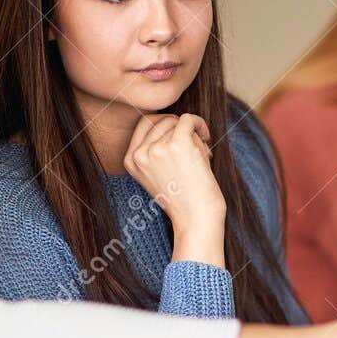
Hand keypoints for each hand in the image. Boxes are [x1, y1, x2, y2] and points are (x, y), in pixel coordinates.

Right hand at [124, 113, 225, 261]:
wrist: (197, 219)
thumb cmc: (183, 198)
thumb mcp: (157, 174)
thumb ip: (154, 149)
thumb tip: (171, 119)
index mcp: (130, 160)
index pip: (144, 124)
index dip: (165, 126)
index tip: (180, 138)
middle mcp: (140, 154)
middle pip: (161, 120)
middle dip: (180, 131)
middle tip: (194, 150)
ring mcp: (157, 148)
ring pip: (177, 121)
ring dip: (192, 135)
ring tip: (200, 156)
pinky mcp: (177, 144)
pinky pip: (188, 119)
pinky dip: (199, 124)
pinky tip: (206, 137)